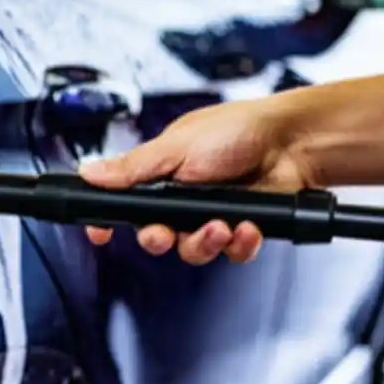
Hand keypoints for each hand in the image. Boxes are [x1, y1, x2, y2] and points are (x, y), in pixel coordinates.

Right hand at [79, 98, 315, 264]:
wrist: (294, 143)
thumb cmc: (239, 129)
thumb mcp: (176, 146)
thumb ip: (133, 167)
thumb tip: (90, 171)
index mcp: (160, 173)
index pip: (123, 203)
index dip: (109, 222)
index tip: (100, 235)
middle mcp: (182, 196)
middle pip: (155, 236)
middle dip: (160, 238)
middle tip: (167, 232)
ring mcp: (211, 214)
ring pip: (192, 250)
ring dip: (204, 242)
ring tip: (221, 225)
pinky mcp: (240, 228)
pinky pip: (230, 254)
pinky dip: (239, 244)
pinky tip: (247, 226)